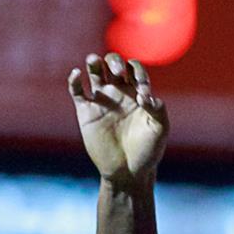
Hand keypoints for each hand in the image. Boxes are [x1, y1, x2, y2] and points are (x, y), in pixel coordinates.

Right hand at [68, 53, 169, 185]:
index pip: (135, 68)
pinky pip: (77, 91)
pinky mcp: (86, 113)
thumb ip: (158, 109)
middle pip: (113, 63)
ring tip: (94, 60)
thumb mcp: (160, 130)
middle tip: (117, 73)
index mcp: (137, 92)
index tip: (143, 95)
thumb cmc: (148, 151)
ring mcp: (102, 101)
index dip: (138, 72)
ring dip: (93, 62)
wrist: (128, 173)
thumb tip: (144, 95)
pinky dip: (74, 80)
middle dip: (114, 61)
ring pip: (94, 71)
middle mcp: (119, 93)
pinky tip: (76, 74)